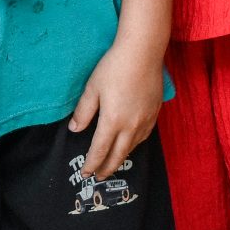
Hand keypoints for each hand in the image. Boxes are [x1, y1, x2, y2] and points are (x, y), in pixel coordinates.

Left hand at [69, 41, 164, 179]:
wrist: (143, 52)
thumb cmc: (114, 67)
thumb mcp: (92, 88)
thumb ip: (83, 112)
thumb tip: (75, 129)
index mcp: (112, 121)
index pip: (99, 150)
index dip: (91, 164)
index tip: (86, 174)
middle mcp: (131, 126)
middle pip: (118, 155)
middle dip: (107, 168)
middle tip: (98, 177)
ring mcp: (145, 121)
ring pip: (132, 147)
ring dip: (121, 158)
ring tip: (113, 163)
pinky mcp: (154, 113)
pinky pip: (144, 136)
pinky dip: (134, 145)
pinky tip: (130, 143)